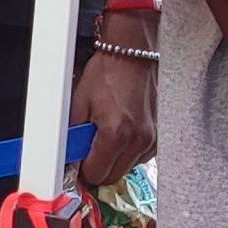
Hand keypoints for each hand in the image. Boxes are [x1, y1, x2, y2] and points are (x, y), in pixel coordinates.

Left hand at [73, 22, 158, 187]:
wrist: (133, 51)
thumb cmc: (108, 71)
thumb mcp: (78, 103)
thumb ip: (71, 137)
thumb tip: (66, 158)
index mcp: (116, 134)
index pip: (96, 175)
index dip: (83, 169)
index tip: (79, 159)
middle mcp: (139, 139)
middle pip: (113, 176)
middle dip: (99, 165)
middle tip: (90, 145)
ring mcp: (153, 136)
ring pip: (129, 167)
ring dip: (116, 158)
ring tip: (109, 131)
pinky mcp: (161, 132)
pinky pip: (142, 154)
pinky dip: (131, 149)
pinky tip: (124, 128)